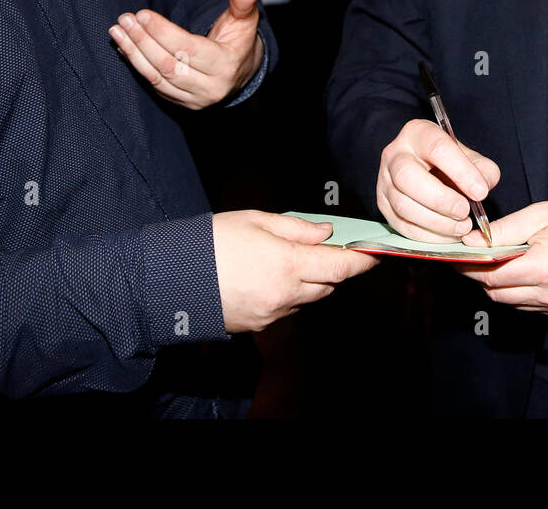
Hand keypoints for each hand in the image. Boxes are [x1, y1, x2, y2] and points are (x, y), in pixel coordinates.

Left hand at [109, 0, 264, 109]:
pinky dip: (136, 64)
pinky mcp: (180, 104)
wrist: (239, 73)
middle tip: (125, 19)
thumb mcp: (244, 19)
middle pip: (168, 64)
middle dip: (142, 40)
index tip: (142, 14)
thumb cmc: (238, 40)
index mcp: (225, 65)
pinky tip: (124, 46)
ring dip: (133, 53)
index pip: (187, 49)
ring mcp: (194, 99)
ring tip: (117, 31)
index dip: (162, 32)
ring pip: (156, 77)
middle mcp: (210, 88)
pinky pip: (153, 84)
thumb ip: (243, 1)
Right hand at [211, 211, 377, 332]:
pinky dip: (287, 293)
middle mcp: (285, 294)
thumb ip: (296, 228)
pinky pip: (286, 309)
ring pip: (308, 298)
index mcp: (287, 264)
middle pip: (328, 284)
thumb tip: (326, 233)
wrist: (171, 278)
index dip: (363, 260)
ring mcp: (272, 314)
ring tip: (286, 259)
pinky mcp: (259, 326)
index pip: (341, 266)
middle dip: (331, 267)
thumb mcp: (256, 220)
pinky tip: (265, 277)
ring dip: (309, 281)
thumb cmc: (212, 241)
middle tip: (322, 248)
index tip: (375, 253)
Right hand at [376, 119, 500, 242]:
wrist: (427, 171)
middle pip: (407, 176)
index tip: (480, 192)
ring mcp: (384, 181)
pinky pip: (401, 226)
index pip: (436, 148)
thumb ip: (483, 170)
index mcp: (418, 134)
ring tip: (461, 226)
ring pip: (403, 205)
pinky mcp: (383, 205)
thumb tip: (481, 187)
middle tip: (465, 212)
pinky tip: (448, 235)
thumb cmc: (450, 163)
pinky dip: (428, 236)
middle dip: (440, 199)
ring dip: (436, 222)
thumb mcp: (470, 158)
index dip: (460, 171)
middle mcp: (395, 154)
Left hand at [456, 199, 547, 315]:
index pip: (491, 275)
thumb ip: (503, 230)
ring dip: (494, 284)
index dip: (468, 265)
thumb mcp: (540, 214)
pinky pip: (524, 305)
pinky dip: (512, 290)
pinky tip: (512, 269)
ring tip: (488, 260)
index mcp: (545, 269)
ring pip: (508, 301)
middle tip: (467, 255)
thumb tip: (471, 241)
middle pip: (495, 293)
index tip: (454, 253)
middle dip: (477, 275)